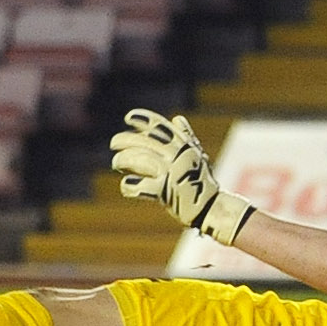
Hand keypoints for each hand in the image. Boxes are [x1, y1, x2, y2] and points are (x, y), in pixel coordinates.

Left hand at [108, 108, 253, 243]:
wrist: (213, 208)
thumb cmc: (201, 180)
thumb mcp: (196, 155)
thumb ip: (186, 137)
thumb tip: (177, 118)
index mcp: (184, 146)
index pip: (161, 127)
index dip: (144, 119)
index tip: (128, 117)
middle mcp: (178, 156)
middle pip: (146, 142)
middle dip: (125, 140)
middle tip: (114, 143)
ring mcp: (173, 174)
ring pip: (141, 160)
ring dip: (124, 160)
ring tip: (117, 163)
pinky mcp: (168, 193)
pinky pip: (142, 186)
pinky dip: (130, 185)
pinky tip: (126, 186)